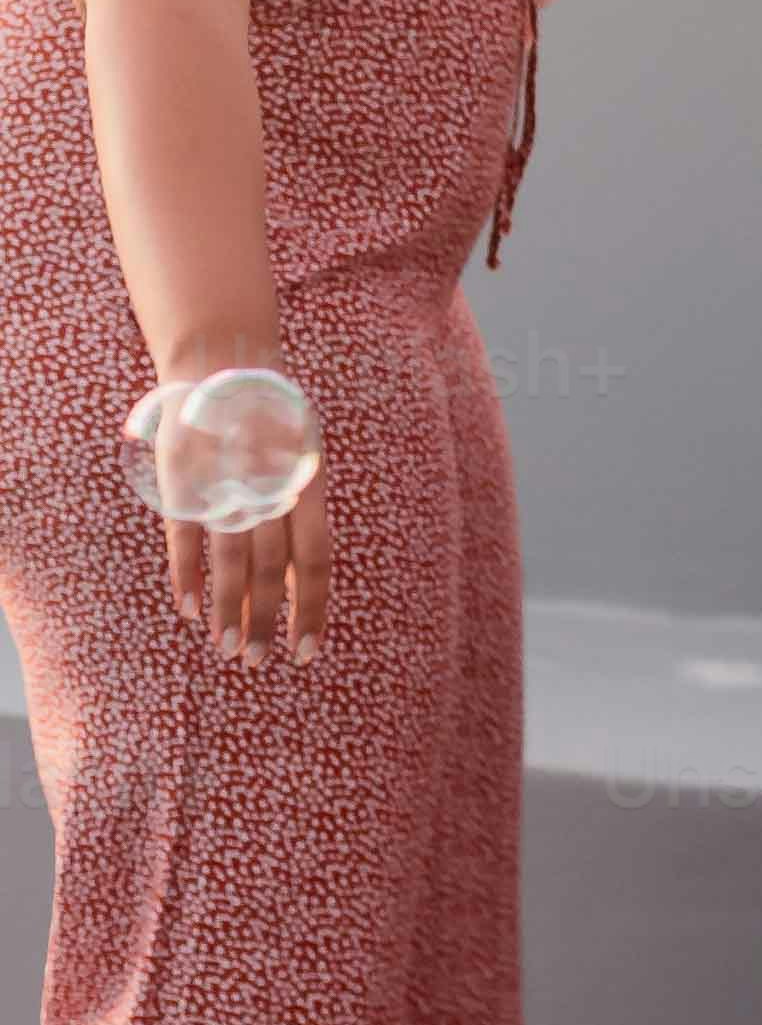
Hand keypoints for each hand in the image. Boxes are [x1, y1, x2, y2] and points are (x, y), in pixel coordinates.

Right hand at [160, 440, 333, 667]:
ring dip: (229, 609)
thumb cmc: (271, 421)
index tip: (307, 652)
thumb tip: (303, 583)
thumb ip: (302, 519)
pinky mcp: (185, 482)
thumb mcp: (302, 463)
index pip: (315, 562)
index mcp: (306, 486)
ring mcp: (225, 486)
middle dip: (267, 621)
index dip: (312, 609)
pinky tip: (189, 609)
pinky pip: (187, 538)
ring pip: (231, 561)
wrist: (225, 362)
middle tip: (258, 662)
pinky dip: (187, 576)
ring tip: (228, 648)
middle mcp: (269, 489)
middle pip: (272, 570)